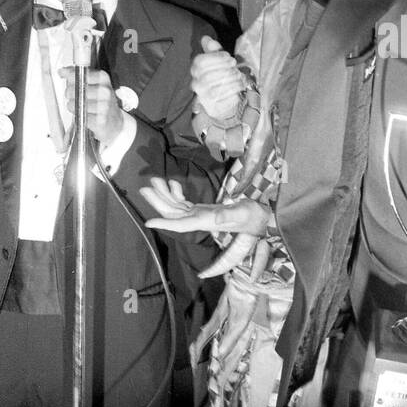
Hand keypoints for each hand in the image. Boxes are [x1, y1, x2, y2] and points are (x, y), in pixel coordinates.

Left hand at [59, 68, 124, 145]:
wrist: (114, 119)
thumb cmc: (101, 99)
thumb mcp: (93, 83)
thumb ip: (76, 74)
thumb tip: (62, 71)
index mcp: (103, 78)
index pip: (80, 74)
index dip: (70, 77)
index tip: (67, 78)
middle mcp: (105, 91)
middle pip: (74, 89)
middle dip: (69, 93)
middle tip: (74, 95)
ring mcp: (103, 106)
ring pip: (74, 104)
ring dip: (72, 106)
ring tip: (79, 105)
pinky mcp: (100, 120)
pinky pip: (79, 116)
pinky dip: (78, 115)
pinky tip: (84, 113)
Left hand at [141, 177, 270, 279]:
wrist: (261, 218)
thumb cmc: (254, 217)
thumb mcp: (244, 214)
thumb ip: (228, 217)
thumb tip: (214, 220)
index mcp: (206, 222)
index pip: (181, 225)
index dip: (165, 223)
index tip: (148, 222)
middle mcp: (199, 220)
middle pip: (173, 213)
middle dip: (158, 201)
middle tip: (144, 188)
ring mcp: (200, 215)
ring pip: (176, 207)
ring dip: (164, 195)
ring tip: (154, 181)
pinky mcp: (203, 210)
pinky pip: (184, 203)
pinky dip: (176, 193)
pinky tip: (172, 184)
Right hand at [191, 35, 245, 122]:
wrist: (224, 98)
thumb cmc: (221, 76)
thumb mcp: (219, 60)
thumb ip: (213, 49)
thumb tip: (206, 38)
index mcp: (195, 69)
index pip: (200, 62)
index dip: (216, 58)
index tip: (230, 58)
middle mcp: (195, 83)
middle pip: (207, 75)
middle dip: (225, 70)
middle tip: (236, 68)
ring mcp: (203, 95)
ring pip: (215, 87)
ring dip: (231, 80)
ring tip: (239, 76)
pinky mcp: (212, 105)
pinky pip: (222, 97)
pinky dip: (234, 89)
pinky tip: (240, 85)